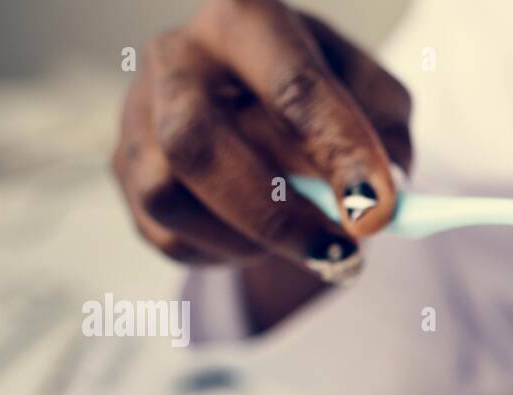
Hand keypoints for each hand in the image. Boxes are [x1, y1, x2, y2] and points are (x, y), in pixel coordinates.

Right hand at [110, 0, 411, 306]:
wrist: (263, 106)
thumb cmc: (326, 100)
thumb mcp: (375, 100)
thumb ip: (387, 138)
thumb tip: (379, 195)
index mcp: (248, 19)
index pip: (291, 87)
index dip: (337, 154)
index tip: (377, 212)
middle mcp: (179, 55)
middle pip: (198, 141)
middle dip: (276, 214)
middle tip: (340, 252)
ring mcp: (139, 110)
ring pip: (167, 194)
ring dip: (246, 239)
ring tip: (301, 242)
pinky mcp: (125, 166)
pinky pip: (165, 234)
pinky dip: (223, 253)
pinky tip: (259, 240)